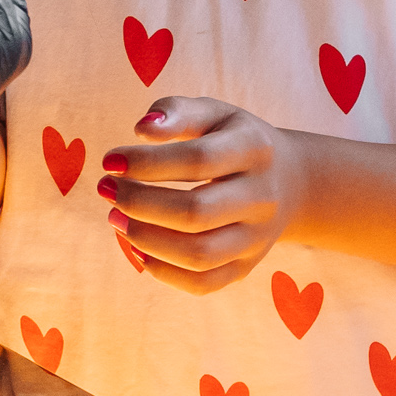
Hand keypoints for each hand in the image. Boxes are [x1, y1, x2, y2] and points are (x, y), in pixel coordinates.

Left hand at [100, 98, 314, 293]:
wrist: (288, 181)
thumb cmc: (233, 141)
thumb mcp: (213, 113)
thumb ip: (177, 112)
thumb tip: (142, 129)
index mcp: (254, 150)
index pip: (198, 161)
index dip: (147, 163)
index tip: (110, 160)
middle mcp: (262, 198)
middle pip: (196, 213)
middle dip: (139, 203)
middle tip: (106, 189)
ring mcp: (258, 238)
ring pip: (198, 254)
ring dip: (145, 239)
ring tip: (115, 219)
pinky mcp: (247, 267)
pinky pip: (203, 283)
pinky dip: (163, 271)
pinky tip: (137, 248)